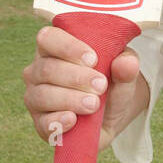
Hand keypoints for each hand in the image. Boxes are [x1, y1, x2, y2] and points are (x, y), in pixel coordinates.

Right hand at [22, 24, 144, 152]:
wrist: (111, 115)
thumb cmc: (110, 83)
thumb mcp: (123, 72)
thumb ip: (126, 65)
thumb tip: (127, 62)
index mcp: (54, 48)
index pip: (49, 38)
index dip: (68, 47)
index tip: (92, 59)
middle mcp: (39, 71)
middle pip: (47, 69)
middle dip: (76, 77)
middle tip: (101, 85)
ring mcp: (36, 98)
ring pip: (42, 95)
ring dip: (70, 99)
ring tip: (94, 104)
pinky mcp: (40, 124)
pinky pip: (42, 123)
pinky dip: (58, 120)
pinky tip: (72, 119)